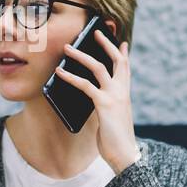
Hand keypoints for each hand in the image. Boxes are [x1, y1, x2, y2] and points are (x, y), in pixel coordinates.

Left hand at [56, 31, 138, 173]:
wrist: (125, 155)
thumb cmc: (116, 139)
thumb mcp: (112, 118)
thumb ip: (107, 105)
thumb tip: (95, 98)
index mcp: (125, 94)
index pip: (126, 69)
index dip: (123, 54)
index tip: (121, 42)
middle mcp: (122, 91)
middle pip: (116, 61)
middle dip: (106, 45)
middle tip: (96, 32)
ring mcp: (114, 96)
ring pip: (98, 67)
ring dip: (82, 55)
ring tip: (68, 48)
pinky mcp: (104, 104)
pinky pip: (85, 85)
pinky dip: (71, 77)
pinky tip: (60, 73)